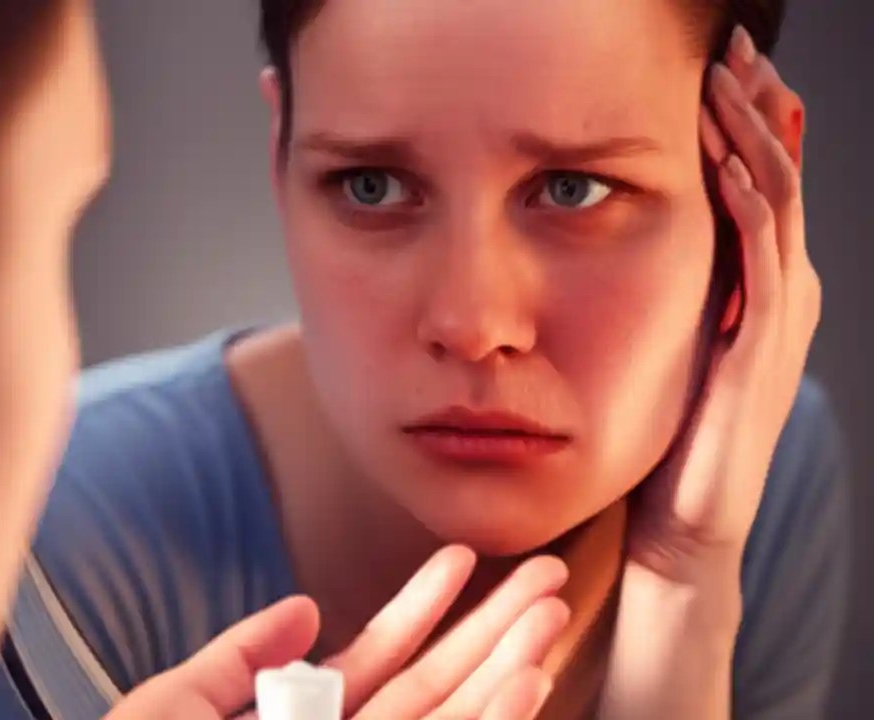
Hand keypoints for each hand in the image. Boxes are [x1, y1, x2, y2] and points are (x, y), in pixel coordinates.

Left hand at [107, 546, 569, 719]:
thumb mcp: (175, 709)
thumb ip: (238, 658)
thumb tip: (308, 609)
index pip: (375, 660)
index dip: (420, 607)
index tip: (462, 557)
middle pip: (434, 687)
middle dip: (492, 632)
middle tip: (548, 577)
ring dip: (509, 671)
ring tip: (552, 616)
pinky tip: (528, 683)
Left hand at [627, 25, 818, 582]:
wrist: (680, 523)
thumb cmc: (665, 436)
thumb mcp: (666, 343)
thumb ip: (667, 291)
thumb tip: (625, 235)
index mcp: (758, 287)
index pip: (760, 181)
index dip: (744, 122)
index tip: (711, 69)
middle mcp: (781, 292)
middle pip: (779, 173)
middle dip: (755, 107)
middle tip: (730, 50)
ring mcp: (780, 317)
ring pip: (778, 200)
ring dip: (752, 136)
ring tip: (726, 81)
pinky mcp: (761, 346)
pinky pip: (763, 255)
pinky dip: (748, 200)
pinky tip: (724, 160)